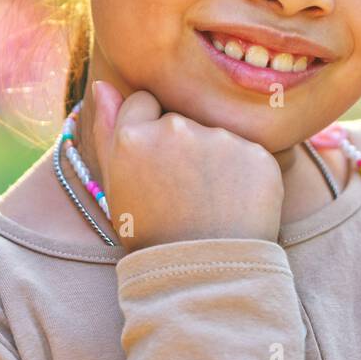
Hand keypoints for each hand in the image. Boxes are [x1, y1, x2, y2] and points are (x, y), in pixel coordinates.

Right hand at [89, 80, 285, 252]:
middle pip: (180, 119)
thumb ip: (107, 130)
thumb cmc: (152, 233)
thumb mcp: (116, 186)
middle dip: (182, 144)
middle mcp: (177, 129)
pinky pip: (248, 151)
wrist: (204, 276)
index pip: (143, 102)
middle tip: (183, 191)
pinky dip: (244, 171)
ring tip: (209, 200)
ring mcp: (220, 139)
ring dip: (215, 156)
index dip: (148, 131)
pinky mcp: (258, 153)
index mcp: (134, 136)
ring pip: (216, 133)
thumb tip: (103, 83)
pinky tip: (235, 202)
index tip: (155, 162)